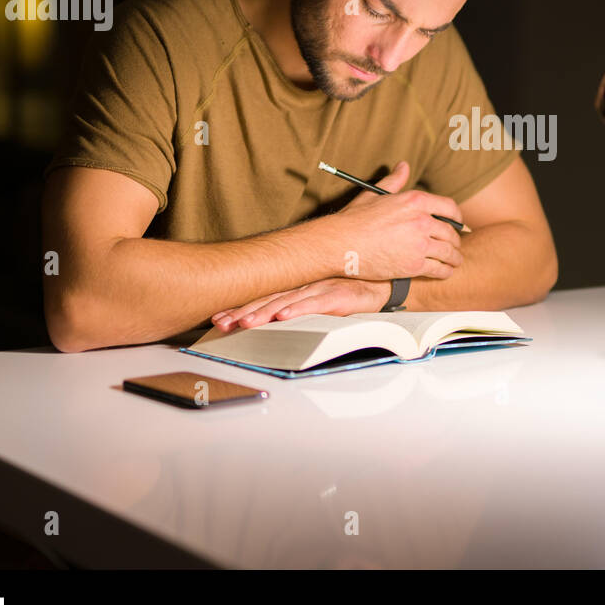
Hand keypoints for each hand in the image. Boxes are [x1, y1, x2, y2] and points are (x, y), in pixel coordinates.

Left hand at [211, 277, 391, 330]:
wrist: (386, 281)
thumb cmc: (353, 287)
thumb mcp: (320, 293)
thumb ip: (297, 300)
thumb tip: (270, 314)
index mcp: (298, 284)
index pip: (263, 294)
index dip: (240, 305)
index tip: (218, 316)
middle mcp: (306, 284)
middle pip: (269, 298)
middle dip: (243, 312)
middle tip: (222, 323)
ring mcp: (322, 288)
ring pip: (288, 301)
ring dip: (265, 312)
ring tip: (246, 322)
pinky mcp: (341, 295)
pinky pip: (318, 303)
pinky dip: (301, 309)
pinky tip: (285, 316)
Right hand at [323, 160, 463, 280]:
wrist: (340, 244)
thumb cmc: (354, 220)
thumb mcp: (375, 195)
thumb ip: (394, 181)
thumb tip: (404, 166)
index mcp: (414, 201)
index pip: (449, 207)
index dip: (457, 217)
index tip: (457, 222)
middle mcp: (422, 220)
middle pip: (451, 232)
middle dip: (455, 240)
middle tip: (455, 245)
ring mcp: (420, 244)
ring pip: (449, 252)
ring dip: (455, 257)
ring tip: (455, 260)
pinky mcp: (414, 265)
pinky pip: (440, 269)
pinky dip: (446, 271)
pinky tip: (445, 271)